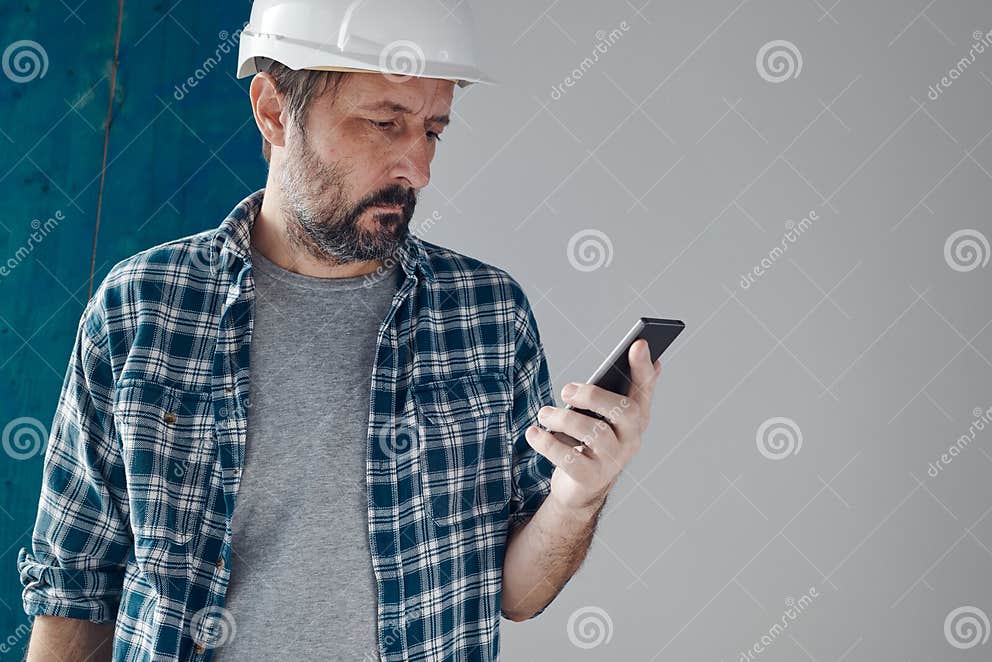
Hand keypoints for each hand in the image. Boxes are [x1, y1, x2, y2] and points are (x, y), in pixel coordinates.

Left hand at [524, 338, 662, 515]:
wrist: (580, 487)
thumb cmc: (591, 440)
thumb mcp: (606, 415)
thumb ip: (620, 388)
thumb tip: (645, 354)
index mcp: (636, 418)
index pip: (644, 389)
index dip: (642, 367)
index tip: (638, 343)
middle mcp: (631, 439)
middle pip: (622, 410)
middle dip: (592, 395)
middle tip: (565, 390)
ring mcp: (613, 461)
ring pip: (593, 432)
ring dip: (562, 418)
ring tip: (543, 414)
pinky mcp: (590, 478)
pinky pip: (569, 458)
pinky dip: (547, 443)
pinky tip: (533, 433)